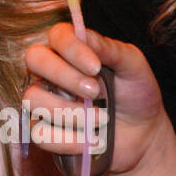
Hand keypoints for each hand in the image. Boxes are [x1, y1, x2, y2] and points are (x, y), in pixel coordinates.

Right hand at [22, 23, 165, 174]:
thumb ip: (110, 49)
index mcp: (70, 49)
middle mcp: (50, 71)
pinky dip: (68, 140)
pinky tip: (90, 139)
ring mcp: (42, 100)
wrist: (142, 134)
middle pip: (34, 59)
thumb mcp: (133, 66)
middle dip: (65, 76)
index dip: (71, 48)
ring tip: (101, 119)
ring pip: (33, 98)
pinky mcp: (43, 130)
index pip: (56, 35)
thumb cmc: (135, 94)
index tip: (95, 67)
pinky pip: (39, 133)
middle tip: (96, 91)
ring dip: (71, 112)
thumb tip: (84, 36)